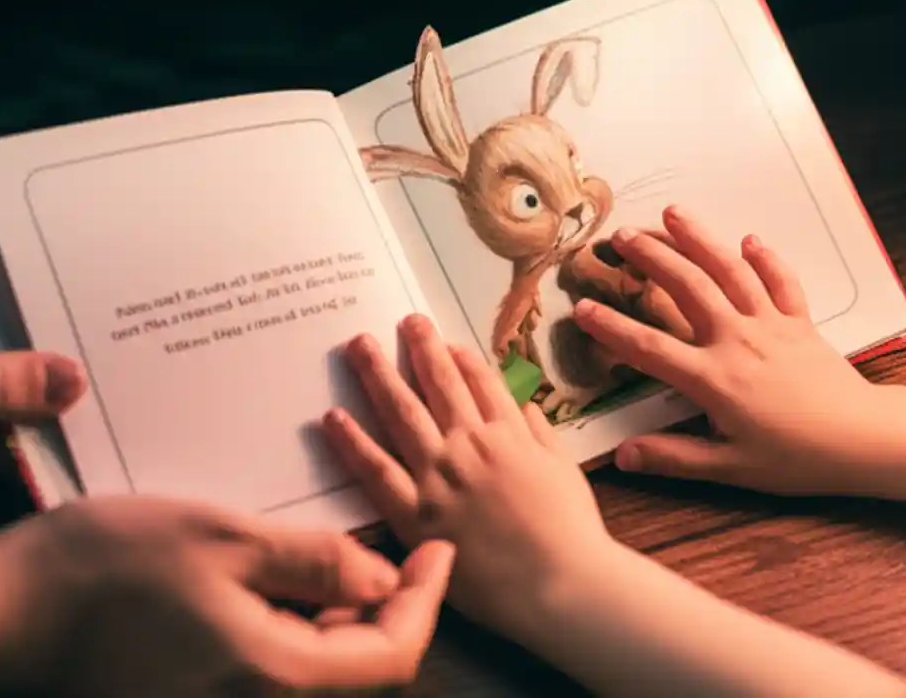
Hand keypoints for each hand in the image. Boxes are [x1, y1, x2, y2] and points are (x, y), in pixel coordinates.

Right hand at [0, 496, 454, 695]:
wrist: (5, 615)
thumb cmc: (108, 566)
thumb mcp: (224, 538)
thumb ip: (316, 560)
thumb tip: (382, 577)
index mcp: (276, 675)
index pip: (392, 655)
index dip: (426, 600)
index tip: (438, 549)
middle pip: (359, 672)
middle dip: (386, 609)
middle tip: (392, 544)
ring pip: (316, 673)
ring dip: (341, 619)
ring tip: (337, 554)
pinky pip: (272, 676)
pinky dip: (296, 633)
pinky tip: (283, 584)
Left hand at [321, 314, 613, 640]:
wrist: (562, 584)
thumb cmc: (572, 533)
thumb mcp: (566, 470)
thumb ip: (541, 435)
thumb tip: (525, 407)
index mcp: (508, 435)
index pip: (480, 382)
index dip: (459, 357)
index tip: (443, 340)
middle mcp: (470, 446)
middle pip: (438, 384)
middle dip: (419, 347)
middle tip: (402, 320)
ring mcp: (440, 478)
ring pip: (402, 413)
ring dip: (378, 374)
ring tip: (358, 345)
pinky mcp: (415, 515)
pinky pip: (376, 471)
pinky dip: (353, 441)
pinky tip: (332, 417)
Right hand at [572, 205, 888, 495]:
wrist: (864, 440)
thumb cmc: (797, 459)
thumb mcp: (730, 468)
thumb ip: (675, 459)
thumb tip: (624, 456)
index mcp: (714, 380)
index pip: (650, 348)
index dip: (612, 327)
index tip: (582, 308)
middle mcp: (738, 341)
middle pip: (688, 288)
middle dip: (651, 258)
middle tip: (621, 237)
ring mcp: (771, 326)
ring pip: (729, 272)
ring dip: (699, 239)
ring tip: (673, 214)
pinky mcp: (800, 323)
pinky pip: (781, 282)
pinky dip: (765, 259)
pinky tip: (748, 240)